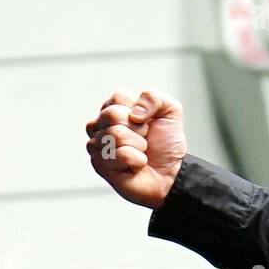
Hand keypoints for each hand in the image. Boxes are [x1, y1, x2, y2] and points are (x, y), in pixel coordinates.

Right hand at [85, 88, 187, 209]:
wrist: (171, 172)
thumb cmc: (166, 142)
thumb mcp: (170, 110)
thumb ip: (153, 97)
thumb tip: (133, 112)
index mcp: (117, 107)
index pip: (119, 97)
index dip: (140, 109)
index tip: (148, 121)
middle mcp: (102, 124)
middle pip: (112, 115)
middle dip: (138, 128)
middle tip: (144, 137)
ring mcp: (97, 143)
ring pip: (114, 135)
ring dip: (138, 145)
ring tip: (141, 151)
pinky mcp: (99, 163)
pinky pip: (119, 155)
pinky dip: (136, 159)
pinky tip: (135, 164)